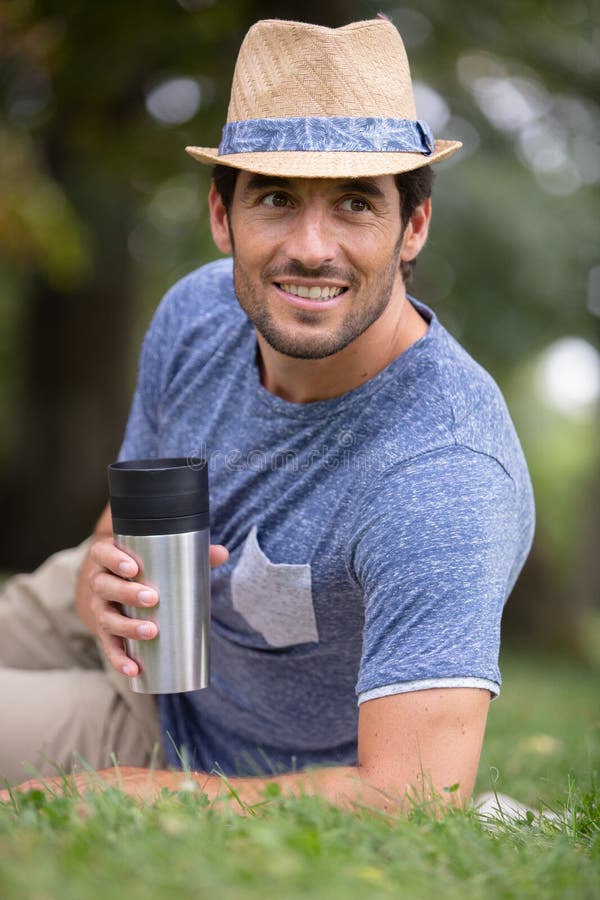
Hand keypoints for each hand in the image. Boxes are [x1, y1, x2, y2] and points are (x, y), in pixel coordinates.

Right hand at [88, 536, 227, 676]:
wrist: (121, 587)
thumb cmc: (145, 567)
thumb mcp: (162, 557)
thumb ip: (192, 554)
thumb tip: (222, 554)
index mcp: (108, 558)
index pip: (102, 553)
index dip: (114, 559)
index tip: (134, 568)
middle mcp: (99, 582)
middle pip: (104, 586)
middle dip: (126, 593)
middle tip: (152, 598)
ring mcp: (101, 609)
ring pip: (106, 618)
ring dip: (126, 627)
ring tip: (150, 631)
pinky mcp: (106, 633)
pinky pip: (109, 647)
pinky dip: (120, 659)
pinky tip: (134, 669)